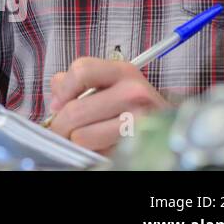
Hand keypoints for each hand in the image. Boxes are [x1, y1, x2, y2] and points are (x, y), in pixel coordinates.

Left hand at [48, 57, 170, 154]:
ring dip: (76, 141)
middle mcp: (134, 93)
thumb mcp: (108, 84)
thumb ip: (76, 82)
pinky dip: (93, 152)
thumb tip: (56, 100)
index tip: (58, 104)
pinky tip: (100, 146)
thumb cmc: (129, 106)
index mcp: (123, 72)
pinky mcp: (136, 147)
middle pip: (75, 110)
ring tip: (83, 137)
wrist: (167, 130)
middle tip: (61, 130)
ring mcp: (138, 122)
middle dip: (60, 124)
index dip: (63, 90)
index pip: (81, 70)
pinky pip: (97, 153)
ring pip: (81, 136)